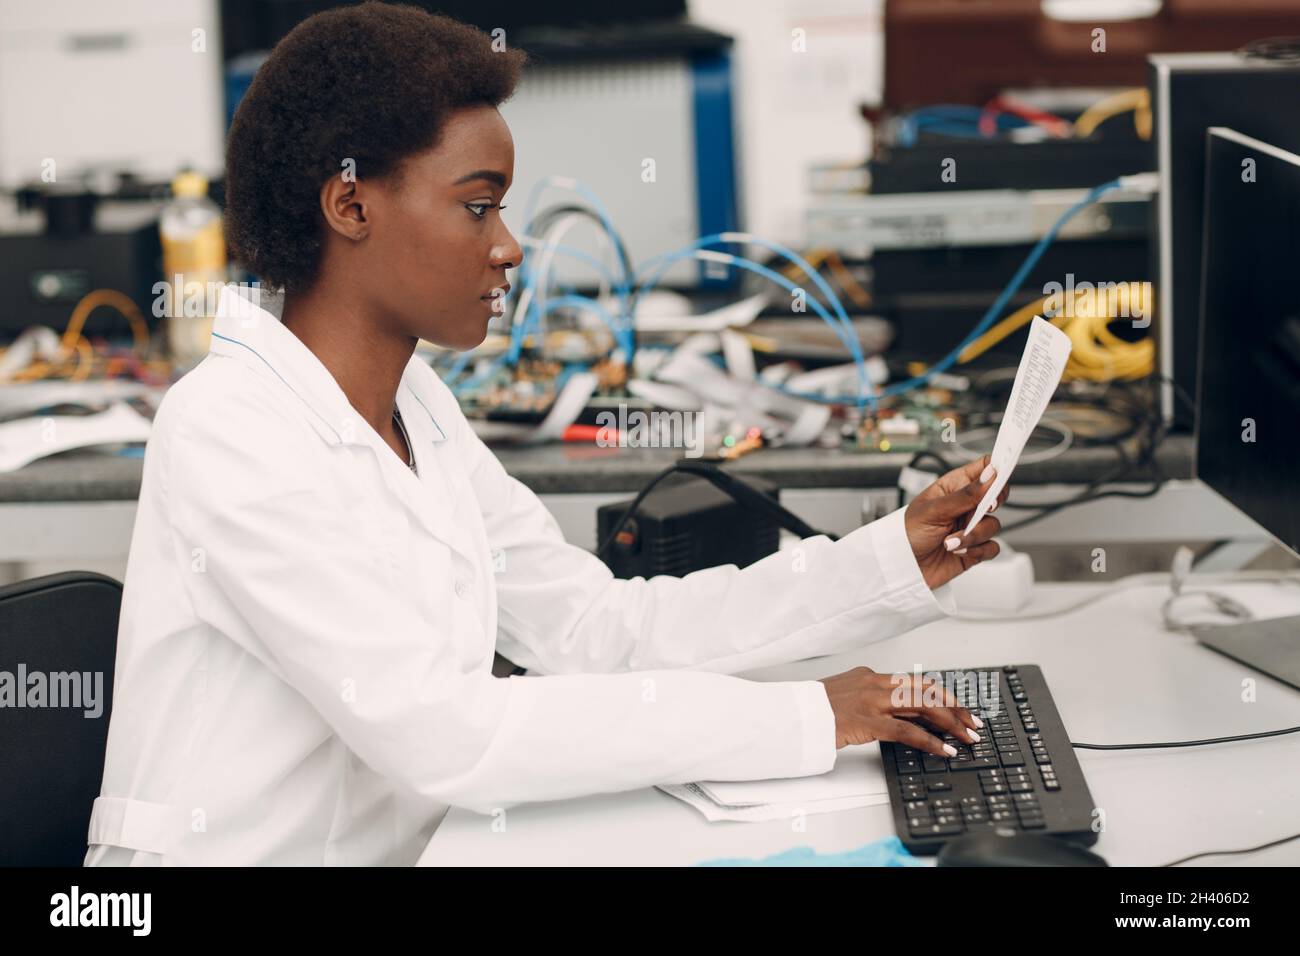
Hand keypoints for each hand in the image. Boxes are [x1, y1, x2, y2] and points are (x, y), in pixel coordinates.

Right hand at [819, 666, 982, 754]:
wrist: (792, 714)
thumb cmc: (813, 710)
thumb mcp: (845, 696)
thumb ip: (870, 700)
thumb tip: (895, 716)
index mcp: (871, 676)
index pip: (917, 682)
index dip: (943, 694)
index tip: (959, 707)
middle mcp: (876, 684)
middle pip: (927, 691)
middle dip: (956, 707)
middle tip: (974, 722)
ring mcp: (872, 701)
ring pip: (923, 706)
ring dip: (951, 722)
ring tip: (968, 737)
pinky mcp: (867, 721)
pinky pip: (907, 731)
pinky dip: (931, 741)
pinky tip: (946, 750)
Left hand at [904, 453, 1007, 589]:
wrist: (901, 566)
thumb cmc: (907, 533)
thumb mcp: (934, 510)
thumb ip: (965, 495)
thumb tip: (990, 475)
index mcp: (954, 487)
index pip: (983, 469)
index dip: (996, 470)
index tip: (1000, 477)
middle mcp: (965, 505)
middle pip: (996, 495)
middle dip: (990, 505)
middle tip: (980, 510)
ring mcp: (970, 526)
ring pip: (993, 525)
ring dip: (973, 535)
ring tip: (950, 541)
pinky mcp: (974, 548)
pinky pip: (992, 547)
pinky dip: (977, 551)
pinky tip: (958, 551)